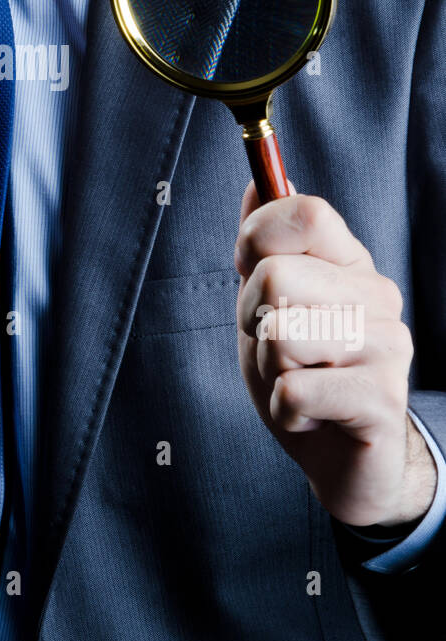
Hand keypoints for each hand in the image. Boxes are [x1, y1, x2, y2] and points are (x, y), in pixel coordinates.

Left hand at [234, 182, 435, 528]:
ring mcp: (387, 347)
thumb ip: (264, 245)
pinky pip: (295, 392)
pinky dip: (285, 411)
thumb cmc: (303, 374)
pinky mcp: (382, 400)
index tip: (253, 276)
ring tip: (299, 382)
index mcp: (350, 263)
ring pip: (281, 336)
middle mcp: (377, 296)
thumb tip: (261, 181)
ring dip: (270, 371)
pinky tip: (310, 417)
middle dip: (253, 320)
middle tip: (277, 349)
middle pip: (276, 276)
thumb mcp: (268, 304)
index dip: (256, 241)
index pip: (305, 212)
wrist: (342, 460)